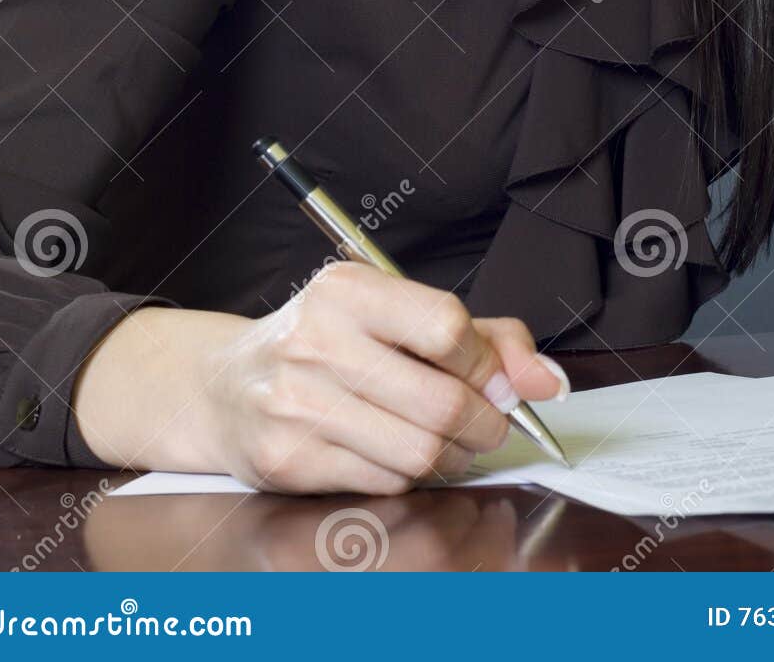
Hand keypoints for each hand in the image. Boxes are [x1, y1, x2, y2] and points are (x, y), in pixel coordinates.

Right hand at [203, 262, 566, 494]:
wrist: (226, 387)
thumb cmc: (329, 344)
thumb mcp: (398, 314)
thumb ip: (484, 336)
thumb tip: (547, 380)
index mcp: (348, 290)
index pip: (445, 326)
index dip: (486, 363)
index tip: (496, 380)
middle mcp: (317, 341)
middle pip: (441, 401)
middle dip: (484, 423)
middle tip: (487, 424)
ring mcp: (297, 404)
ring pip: (418, 452)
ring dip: (452, 456)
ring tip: (447, 442)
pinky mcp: (287, 460)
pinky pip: (383, 484)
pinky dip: (407, 478)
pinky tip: (396, 455)